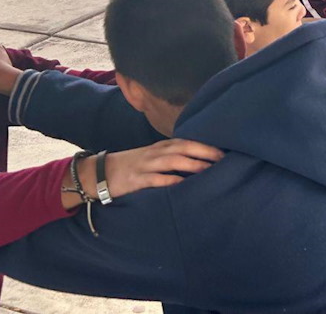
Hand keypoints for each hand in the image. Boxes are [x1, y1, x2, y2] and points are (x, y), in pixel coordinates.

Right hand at [86, 139, 224, 200]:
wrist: (101, 172)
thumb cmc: (133, 166)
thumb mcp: (153, 158)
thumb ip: (172, 158)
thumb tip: (198, 164)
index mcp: (162, 147)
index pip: (187, 141)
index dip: (206, 145)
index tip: (224, 150)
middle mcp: (156, 152)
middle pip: (184, 147)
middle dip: (204, 151)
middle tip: (223, 159)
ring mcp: (146, 165)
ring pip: (173, 160)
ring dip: (192, 164)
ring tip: (209, 170)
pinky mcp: (137, 179)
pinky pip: (156, 179)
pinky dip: (170, 180)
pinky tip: (183, 185)